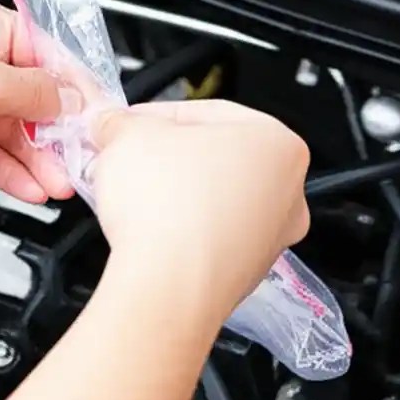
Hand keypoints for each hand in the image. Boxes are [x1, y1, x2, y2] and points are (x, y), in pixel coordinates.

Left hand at [0, 0, 74, 202]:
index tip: (97, 116)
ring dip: (34, 158)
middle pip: (30, 96)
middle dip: (56, 132)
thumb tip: (71, 97)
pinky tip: (29, 187)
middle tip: (79, 160)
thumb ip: (36, 94)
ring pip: (9, 130)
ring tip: (59, 183)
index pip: (45, 52)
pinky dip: (7, 170)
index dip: (74, 86)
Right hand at [90, 100, 309, 317]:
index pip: (205, 113)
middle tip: (126, 158)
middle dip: (164, 157)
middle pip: (212, 158)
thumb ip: (120, 122)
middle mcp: (287, 192)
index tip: (126, 125)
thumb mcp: (129, 135)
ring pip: (211, 200)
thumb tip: (112, 124)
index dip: (153, 116)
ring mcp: (269, 237)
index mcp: (278, 143)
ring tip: (129, 196)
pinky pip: (206, 238)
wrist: (168, 286)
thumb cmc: (169, 209)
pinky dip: (179, 231)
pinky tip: (147, 231)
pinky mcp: (244, 273)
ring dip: (171, 194)